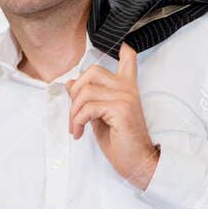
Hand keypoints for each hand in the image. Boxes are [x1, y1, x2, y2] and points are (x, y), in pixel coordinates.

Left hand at [67, 43, 159, 189]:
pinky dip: (77, 121)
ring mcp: (125, 97)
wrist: (137, 162)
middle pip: (92, 72)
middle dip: (75, 94)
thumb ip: (89, 99)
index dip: (122, 49)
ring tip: (76, 127)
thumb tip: (70, 83)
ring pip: (85, 92)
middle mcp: (127, 88)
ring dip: (73, 113)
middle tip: (75, 115)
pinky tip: (79, 133)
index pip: (128, 58)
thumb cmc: (120, 142)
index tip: (121, 46)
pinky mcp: (120, 109)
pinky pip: (87, 108)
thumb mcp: (99, 116)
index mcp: (126, 87)